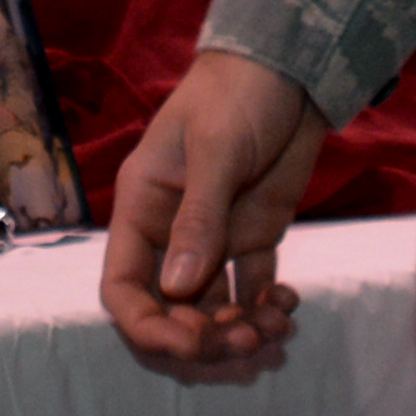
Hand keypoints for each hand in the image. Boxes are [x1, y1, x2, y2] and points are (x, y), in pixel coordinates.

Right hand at [100, 50, 329, 366]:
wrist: (287, 71)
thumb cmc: (235, 97)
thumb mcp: (215, 151)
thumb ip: (199, 219)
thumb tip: (180, 290)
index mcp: (143, 209)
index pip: (125, 286)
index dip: (149, 326)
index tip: (191, 344)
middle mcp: (171, 232)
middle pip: (171, 310)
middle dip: (205, 337)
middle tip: (247, 338)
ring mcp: (214, 238)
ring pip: (215, 309)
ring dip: (242, 329)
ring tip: (277, 323)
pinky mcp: (253, 237)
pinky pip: (253, 290)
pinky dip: (268, 307)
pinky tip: (289, 302)